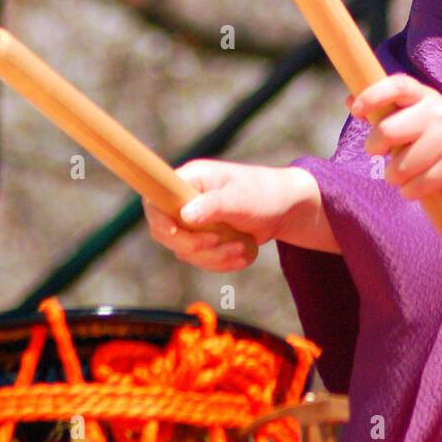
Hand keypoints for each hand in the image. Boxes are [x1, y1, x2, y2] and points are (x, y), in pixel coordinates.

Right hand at [142, 160, 334, 272]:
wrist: (285, 209)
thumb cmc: (264, 193)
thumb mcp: (241, 197)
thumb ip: (213, 205)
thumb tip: (185, 215)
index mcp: (190, 180)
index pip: (156, 199)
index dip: (159, 219)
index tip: (178, 231)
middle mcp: (186, 200)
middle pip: (166, 232)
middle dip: (194, 244)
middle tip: (220, 242)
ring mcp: (194, 221)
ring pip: (185, 250)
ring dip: (214, 256)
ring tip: (243, 247)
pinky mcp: (204, 238)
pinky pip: (201, 259)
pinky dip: (222, 262)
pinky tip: (244, 254)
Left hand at [347, 74, 441, 210]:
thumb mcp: (419, 116)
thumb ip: (387, 109)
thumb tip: (348, 99)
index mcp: (425, 96)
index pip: (397, 85)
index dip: (373, 95)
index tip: (356, 111)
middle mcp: (438, 112)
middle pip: (389, 130)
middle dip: (375, 147)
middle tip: (378, 153)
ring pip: (401, 166)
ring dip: (394, 177)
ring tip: (400, 176)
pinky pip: (418, 185)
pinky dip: (411, 192)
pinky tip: (416, 188)